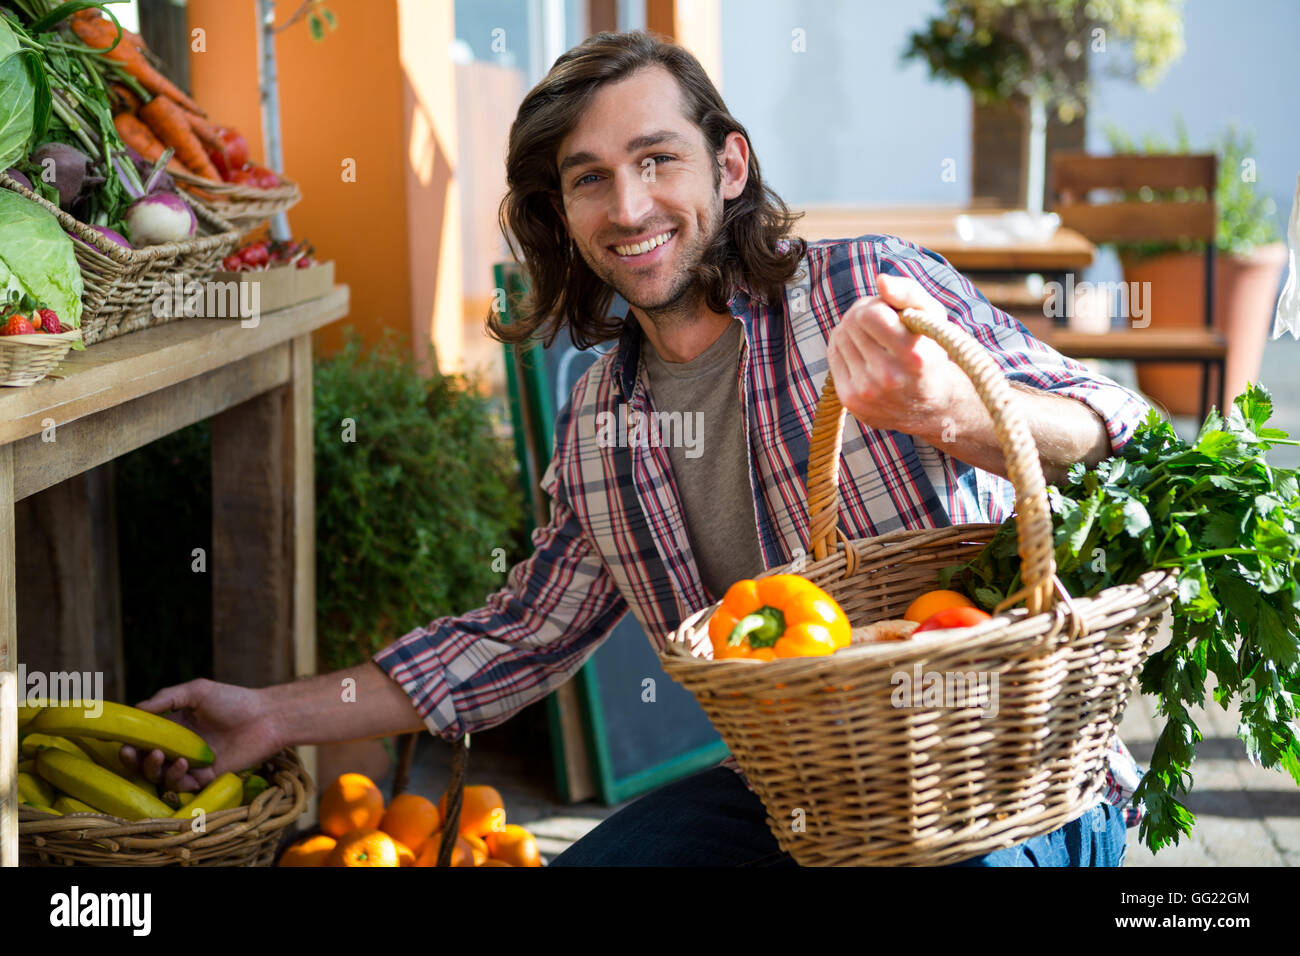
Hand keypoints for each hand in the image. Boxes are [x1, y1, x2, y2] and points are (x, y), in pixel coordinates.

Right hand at [119, 679, 280, 792]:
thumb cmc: (234, 700)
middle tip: (130, 753)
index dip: (129, 741)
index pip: (143, 738)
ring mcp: (191, 763)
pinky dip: (175, 777)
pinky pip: (180, 785)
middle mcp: (180, 746)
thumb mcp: (197, 691)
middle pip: (145, 761)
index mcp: (174, 726)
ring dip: (153, 767)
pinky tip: (180, 763)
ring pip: (159, 776)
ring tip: (161, 754)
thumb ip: (166, 699)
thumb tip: (135, 709)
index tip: (120, 740)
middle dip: (133, 759)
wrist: (267, 718)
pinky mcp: (205, 777)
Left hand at [825, 273, 976, 439]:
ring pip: (839, 336)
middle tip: (882, 321)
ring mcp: (866, 392)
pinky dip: (846, 346)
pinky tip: (864, 351)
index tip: (890, 311)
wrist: (932, 406)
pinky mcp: (851, 400)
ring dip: (853, 329)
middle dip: (864, 314)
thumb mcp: (933, 317)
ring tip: (875, 337)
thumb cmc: (931, 351)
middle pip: (852, 322)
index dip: (877, 305)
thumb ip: (909, 292)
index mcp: (914, 356)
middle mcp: (888, 378)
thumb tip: (880, 281)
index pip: (871, 313)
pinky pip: (833, 354)